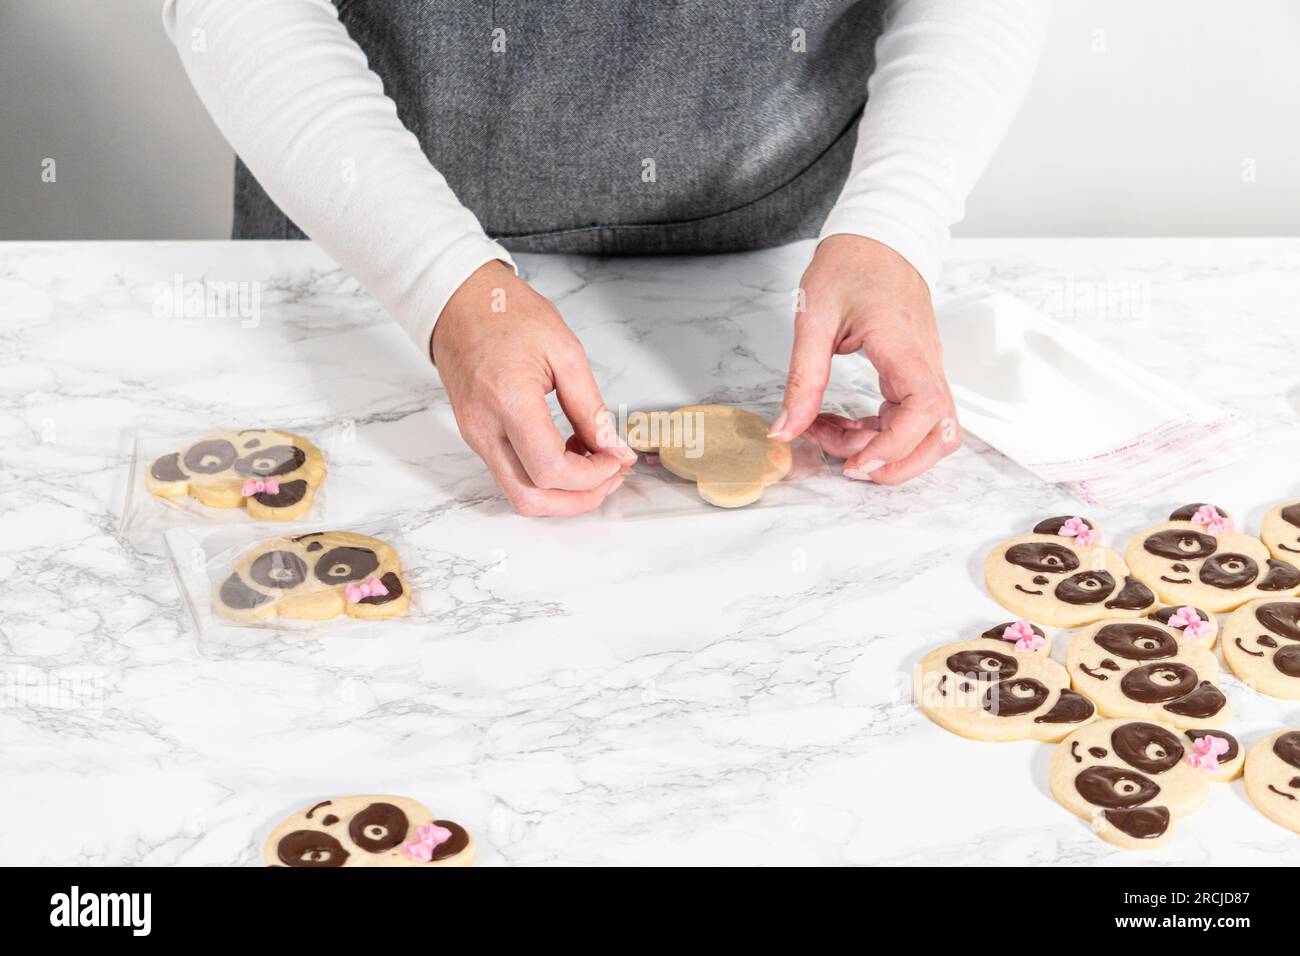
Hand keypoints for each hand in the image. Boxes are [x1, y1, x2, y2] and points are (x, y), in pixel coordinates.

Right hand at [431, 261, 634, 515]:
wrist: (459, 302)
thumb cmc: (507, 314)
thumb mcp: (564, 352)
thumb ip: (590, 407)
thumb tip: (612, 448)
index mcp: (508, 401)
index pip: (550, 470)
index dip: (591, 477)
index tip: (616, 460)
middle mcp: (484, 428)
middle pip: (530, 499)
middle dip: (578, 499)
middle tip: (611, 476)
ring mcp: (475, 437)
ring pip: (519, 495)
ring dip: (562, 494)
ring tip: (594, 467)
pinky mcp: (475, 437)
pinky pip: (511, 475)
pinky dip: (544, 477)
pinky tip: (569, 452)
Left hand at [769, 235, 959, 484]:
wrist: (877, 237)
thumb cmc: (849, 266)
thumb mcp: (813, 319)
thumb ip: (801, 379)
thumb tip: (785, 430)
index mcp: (904, 343)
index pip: (926, 408)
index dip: (895, 446)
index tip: (856, 461)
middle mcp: (926, 360)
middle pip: (941, 433)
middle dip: (897, 463)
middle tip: (847, 464)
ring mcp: (926, 367)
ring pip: (930, 431)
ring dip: (886, 449)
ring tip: (833, 436)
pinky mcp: (916, 371)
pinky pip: (912, 416)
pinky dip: (880, 432)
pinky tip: (841, 423)